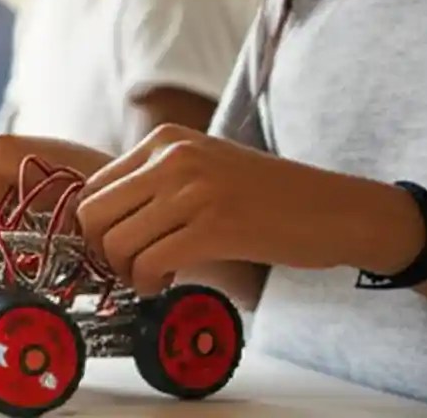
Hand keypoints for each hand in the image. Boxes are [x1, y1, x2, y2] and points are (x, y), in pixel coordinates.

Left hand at [77, 124, 425, 296]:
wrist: (333, 208)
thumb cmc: (265, 194)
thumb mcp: (202, 165)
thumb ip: (155, 178)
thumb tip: (100, 217)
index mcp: (164, 140)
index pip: (93, 185)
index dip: (95, 224)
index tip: (113, 245)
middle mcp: (172, 158)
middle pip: (94, 214)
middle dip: (101, 250)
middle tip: (127, 267)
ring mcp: (193, 191)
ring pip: (117, 243)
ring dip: (126, 272)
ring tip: (149, 277)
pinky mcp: (214, 228)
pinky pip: (150, 264)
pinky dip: (148, 284)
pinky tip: (164, 285)